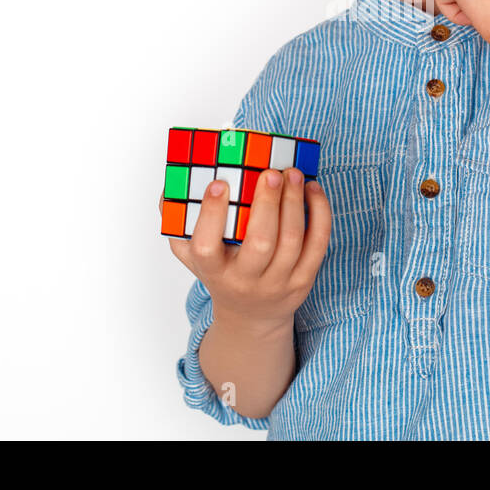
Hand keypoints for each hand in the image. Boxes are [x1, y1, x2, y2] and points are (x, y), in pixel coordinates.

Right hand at [166, 165, 332, 332]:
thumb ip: (178, 223)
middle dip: (267, 203)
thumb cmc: (220, 272)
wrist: (251, 315)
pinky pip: (318, 244)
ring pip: (292, 240)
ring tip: (291, 174)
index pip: (207, 247)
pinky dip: (319, 213)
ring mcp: (279, 282)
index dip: (212, 214)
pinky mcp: (305, 279)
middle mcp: (246, 281)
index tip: (220, 183)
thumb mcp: (192, 255)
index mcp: (213, 271)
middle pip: (260, 243)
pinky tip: (312, 189)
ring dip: (294, 202)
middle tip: (270, 173)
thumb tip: (170, 187)